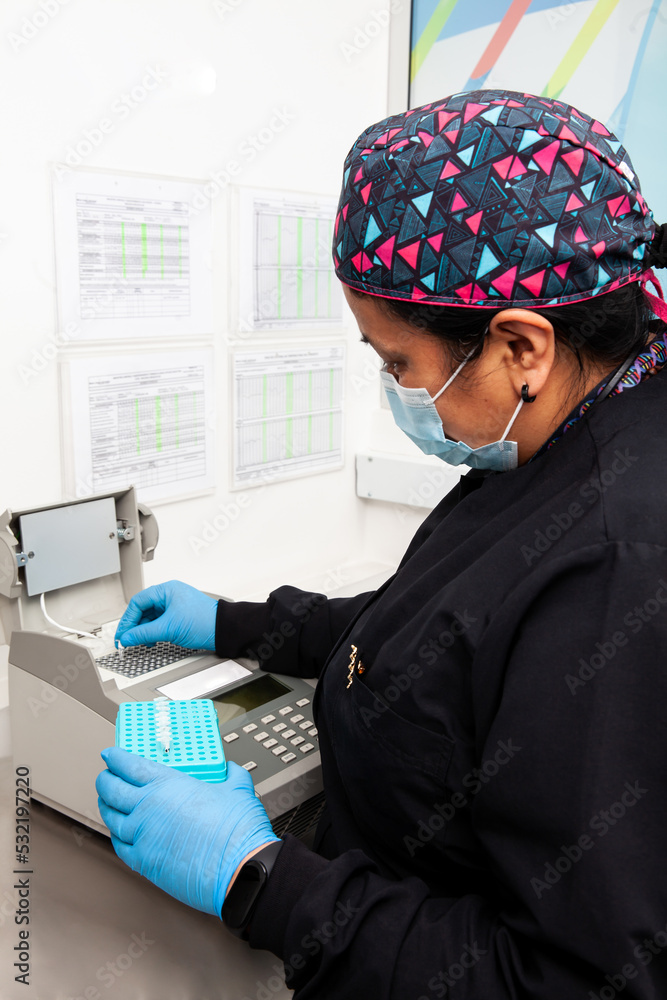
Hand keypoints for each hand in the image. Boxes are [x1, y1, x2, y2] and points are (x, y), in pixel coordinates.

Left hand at [96, 747, 279, 916]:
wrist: (239, 869)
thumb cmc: (237, 832)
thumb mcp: (238, 789)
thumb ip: (231, 776)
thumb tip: (231, 771)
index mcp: (167, 785)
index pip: (130, 765)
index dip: (116, 758)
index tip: (111, 755)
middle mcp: (148, 808)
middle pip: (113, 790)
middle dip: (105, 781)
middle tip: (106, 776)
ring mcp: (143, 836)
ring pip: (111, 818)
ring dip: (106, 807)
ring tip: (107, 802)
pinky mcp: (145, 862)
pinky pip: (120, 846)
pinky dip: (116, 836)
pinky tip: (119, 834)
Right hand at [114, 580, 217, 648]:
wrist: (224, 630)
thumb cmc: (203, 622)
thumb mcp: (168, 628)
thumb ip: (144, 633)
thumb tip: (127, 637)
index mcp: (166, 590)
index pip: (138, 602)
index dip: (127, 619)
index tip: (122, 634)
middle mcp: (169, 595)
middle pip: (143, 609)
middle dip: (134, 626)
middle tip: (127, 640)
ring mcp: (174, 605)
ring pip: (151, 617)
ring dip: (144, 630)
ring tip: (140, 642)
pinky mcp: (179, 616)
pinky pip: (159, 622)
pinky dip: (153, 631)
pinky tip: (152, 640)